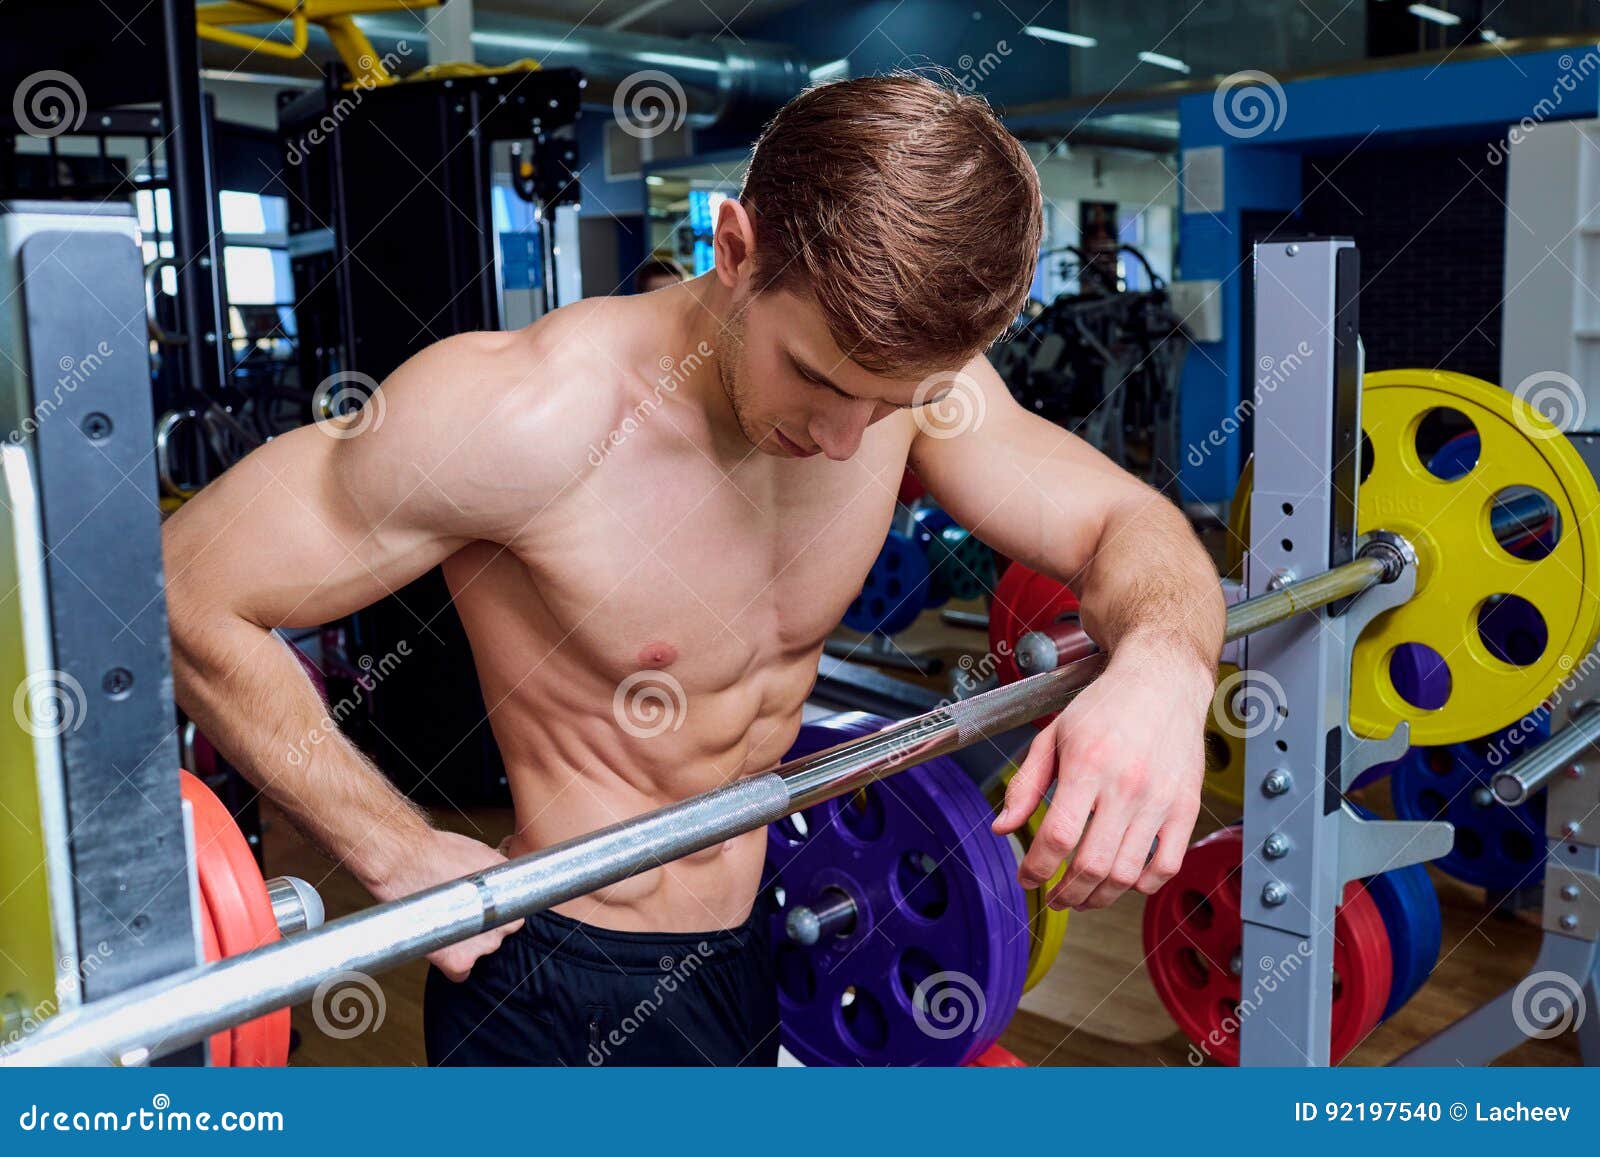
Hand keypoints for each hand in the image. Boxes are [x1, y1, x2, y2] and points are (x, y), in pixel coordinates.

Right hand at [371, 830, 523, 981]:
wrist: (404, 860)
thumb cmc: (440, 853)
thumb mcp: (483, 855)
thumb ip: (496, 876)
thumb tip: (499, 881)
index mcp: (510, 899)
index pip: (511, 916)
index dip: (493, 912)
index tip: (479, 908)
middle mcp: (501, 924)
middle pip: (495, 933)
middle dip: (479, 926)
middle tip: (457, 911)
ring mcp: (482, 944)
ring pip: (479, 951)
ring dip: (464, 941)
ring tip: (441, 921)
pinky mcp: (458, 961)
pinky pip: (460, 973)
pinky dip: (451, 964)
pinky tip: (438, 945)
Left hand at [993, 642, 1211, 910]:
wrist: (1162, 681)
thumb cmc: (1106, 706)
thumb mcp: (1053, 735)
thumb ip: (1026, 784)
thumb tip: (1002, 827)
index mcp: (1087, 764)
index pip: (1058, 835)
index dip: (1037, 868)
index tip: (1028, 878)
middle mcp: (1126, 784)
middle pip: (1092, 864)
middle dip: (1066, 893)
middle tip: (1055, 897)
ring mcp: (1160, 799)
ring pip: (1128, 873)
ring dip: (1099, 896)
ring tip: (1083, 896)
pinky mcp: (1186, 806)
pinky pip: (1167, 864)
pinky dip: (1144, 885)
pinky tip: (1126, 882)